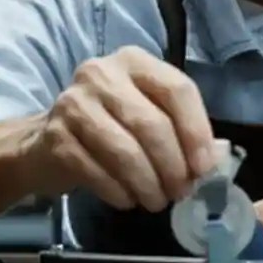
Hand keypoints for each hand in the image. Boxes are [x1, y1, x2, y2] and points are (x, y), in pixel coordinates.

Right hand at [21, 46, 217, 211]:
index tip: (204, 168)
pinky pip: (96, 171)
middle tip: (181, 192)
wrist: (48, 139)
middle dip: (173, 166)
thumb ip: (182, 129)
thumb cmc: (113, 124)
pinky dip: (118, 191)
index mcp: (135, 61)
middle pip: (151, 123)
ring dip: (147, 184)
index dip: (196, 132)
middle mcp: (102, 73)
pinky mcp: (55, 136)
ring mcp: (74, 103)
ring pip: (124, 150)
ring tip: (157, 201)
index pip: (177, 90)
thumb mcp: (148, 113)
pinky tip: (128, 200)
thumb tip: (214, 161)